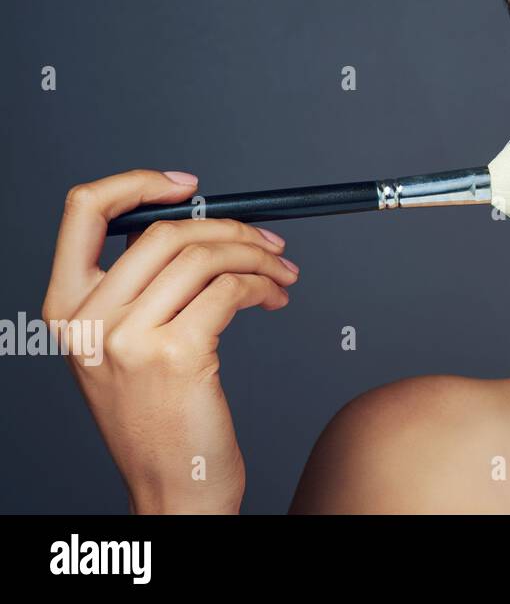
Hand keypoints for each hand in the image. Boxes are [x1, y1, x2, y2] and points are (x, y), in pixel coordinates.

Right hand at [41, 169, 298, 512]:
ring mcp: (129, 338)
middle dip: (230, 227)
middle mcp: (89, 321)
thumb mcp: (125, 349)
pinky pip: (232, 290)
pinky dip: (264, 285)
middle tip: (268, 241)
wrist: (172, 487)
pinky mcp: (177, 353)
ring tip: (281, 272)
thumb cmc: (160, 417)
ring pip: (205, 256)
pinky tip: (275, 299)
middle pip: (165, 231)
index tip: (190, 187)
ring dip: (258, 256)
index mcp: (67, 309)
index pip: (83, 211)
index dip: (138, 183)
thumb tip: (199, 228)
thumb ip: (142, 289)